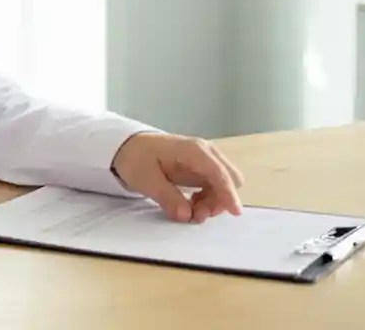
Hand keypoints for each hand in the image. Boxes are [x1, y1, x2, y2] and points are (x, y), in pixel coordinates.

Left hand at [111, 133, 244, 222]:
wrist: (128, 147)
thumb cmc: (136, 159)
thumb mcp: (146, 180)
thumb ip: (167, 197)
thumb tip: (186, 216)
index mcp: (193, 151)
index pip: (218, 172)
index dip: (228, 193)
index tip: (235, 212)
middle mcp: (205, 153)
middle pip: (230, 178)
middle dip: (220, 200)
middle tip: (197, 214)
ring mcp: (205, 160)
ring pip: (224, 185)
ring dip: (214, 202)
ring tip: (191, 212)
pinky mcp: (202, 169)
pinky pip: (216, 187)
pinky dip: (209, 199)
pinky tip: (191, 203)